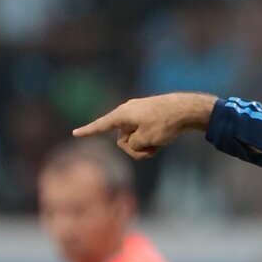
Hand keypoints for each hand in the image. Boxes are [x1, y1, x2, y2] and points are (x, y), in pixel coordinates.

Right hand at [72, 93, 216, 159]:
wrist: (186, 109)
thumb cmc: (165, 123)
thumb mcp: (145, 140)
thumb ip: (133, 145)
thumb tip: (134, 142)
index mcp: (122, 115)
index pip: (101, 125)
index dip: (88, 131)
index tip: (74, 133)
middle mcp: (128, 112)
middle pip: (123, 139)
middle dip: (134, 149)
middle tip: (151, 152)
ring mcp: (139, 114)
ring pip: (135, 138)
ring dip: (145, 146)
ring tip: (159, 145)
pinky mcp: (150, 117)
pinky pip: (145, 133)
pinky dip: (151, 140)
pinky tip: (164, 140)